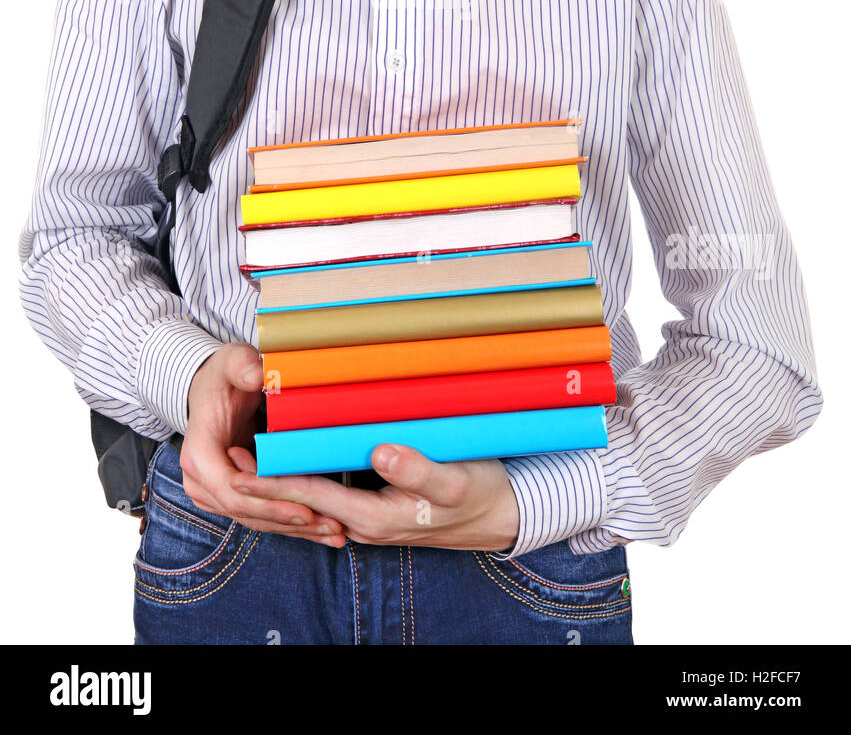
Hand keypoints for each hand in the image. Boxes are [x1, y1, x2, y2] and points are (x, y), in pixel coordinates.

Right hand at [180, 343, 346, 545]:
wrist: (210, 388)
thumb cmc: (222, 375)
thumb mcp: (231, 361)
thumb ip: (242, 366)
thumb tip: (258, 375)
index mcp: (200, 454)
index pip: (234, 491)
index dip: (271, 505)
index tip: (305, 509)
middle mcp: (201, 480)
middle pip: (248, 513)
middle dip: (291, 523)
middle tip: (332, 527)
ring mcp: (214, 491)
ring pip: (256, 519)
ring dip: (295, 529)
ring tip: (335, 532)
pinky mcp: (230, 494)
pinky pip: (259, 514)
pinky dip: (289, 522)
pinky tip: (320, 527)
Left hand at [228, 441, 521, 551]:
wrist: (499, 513)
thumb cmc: (477, 492)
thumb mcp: (453, 480)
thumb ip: (417, 468)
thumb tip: (379, 454)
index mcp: (375, 516)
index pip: (312, 497)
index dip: (275, 481)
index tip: (241, 468)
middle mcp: (366, 521)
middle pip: (304, 502)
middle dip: (266, 485)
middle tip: (228, 458)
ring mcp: (370, 515)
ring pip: (315, 499)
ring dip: (283, 482)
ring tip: (249, 458)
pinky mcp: (377, 505)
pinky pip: (331, 495)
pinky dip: (308, 480)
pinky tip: (295, 461)